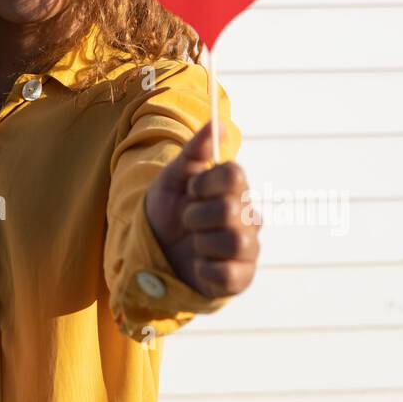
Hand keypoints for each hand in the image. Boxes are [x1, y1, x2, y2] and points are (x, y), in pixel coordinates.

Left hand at [143, 121, 261, 298]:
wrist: (153, 250)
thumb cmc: (168, 210)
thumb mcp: (173, 177)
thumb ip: (195, 150)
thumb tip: (219, 122)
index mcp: (235, 190)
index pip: (235, 175)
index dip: (206, 183)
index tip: (190, 190)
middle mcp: (249, 217)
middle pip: (230, 209)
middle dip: (196, 215)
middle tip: (187, 220)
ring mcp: (248, 249)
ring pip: (233, 240)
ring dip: (202, 242)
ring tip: (194, 243)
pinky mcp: (241, 279)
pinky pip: (229, 274)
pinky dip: (205, 269)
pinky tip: (199, 264)